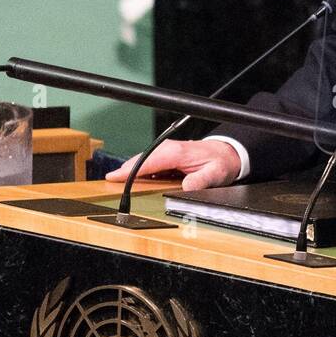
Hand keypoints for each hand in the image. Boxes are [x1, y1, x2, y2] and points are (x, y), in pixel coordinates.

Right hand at [105, 139, 240, 190]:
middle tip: (109, 184)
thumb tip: (187, 187)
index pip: (148, 161)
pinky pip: (148, 163)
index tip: (114, 177)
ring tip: (115, 183)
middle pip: (140, 160)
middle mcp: (169, 149)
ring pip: (142, 161)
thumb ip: (200, 181)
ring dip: (129, 171)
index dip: (129, 170)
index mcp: (176, 153)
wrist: (226, 154)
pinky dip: (139, 170)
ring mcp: (166, 151)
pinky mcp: (166, 156)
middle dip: (124, 171)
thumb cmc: (219, 163)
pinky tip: (132, 181)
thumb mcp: (214, 174)